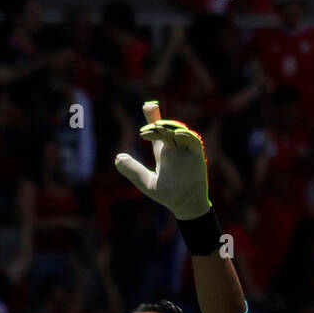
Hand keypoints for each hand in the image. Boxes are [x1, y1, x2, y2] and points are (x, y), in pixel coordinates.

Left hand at [114, 101, 210, 220]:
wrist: (184, 205)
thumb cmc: (167, 195)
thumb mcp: (146, 182)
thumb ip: (133, 170)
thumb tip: (117, 158)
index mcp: (164, 152)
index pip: (158, 132)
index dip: (153, 119)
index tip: (147, 107)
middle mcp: (175, 148)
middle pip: (167, 128)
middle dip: (157, 120)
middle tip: (147, 122)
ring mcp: (186, 150)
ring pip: (179, 131)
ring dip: (169, 127)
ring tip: (157, 127)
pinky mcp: (196, 155)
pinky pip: (193, 141)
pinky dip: (186, 136)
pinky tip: (176, 135)